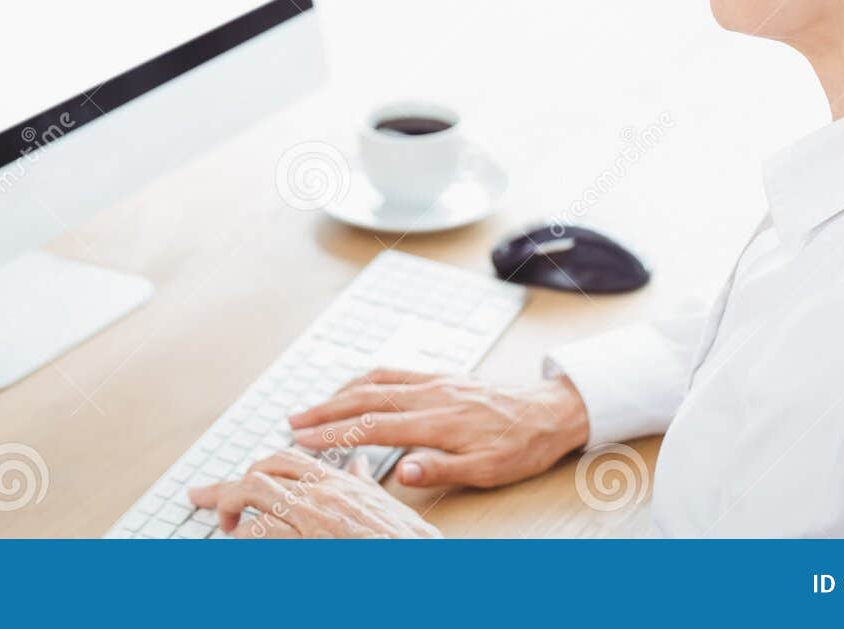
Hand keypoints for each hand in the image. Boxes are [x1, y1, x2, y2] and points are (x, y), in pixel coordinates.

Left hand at [188, 447, 438, 537]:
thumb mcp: (384, 507)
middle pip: (257, 475)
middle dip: (224, 490)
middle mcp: (320, 496)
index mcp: (337, 483)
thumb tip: (355, 466)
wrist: (418, 569)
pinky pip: (255, 537)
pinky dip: (240, 543)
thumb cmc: (404, 544)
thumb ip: (363, 484)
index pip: (284, 459)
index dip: (252, 468)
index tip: (230, 481)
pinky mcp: (301, 547)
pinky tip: (237, 552)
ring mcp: (310, 521)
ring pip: (250, 502)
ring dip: (229, 517)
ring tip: (224, 532)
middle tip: (203, 501)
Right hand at [288, 368, 589, 488]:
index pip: (373, 426)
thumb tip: (401, 471)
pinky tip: (355, 387)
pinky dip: (365, 378)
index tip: (304, 439)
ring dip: (340, 392)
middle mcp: (431, 394)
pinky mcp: (442, 375)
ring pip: (376, 380)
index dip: (334, 433)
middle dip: (325, 410)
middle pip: (365, 398)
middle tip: (292, 422)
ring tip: (313, 406)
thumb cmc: (521, 445)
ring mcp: (435, 381)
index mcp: (437, 421)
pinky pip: (395, 372)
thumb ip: (441, 468)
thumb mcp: (487, 470)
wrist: (551, 410)